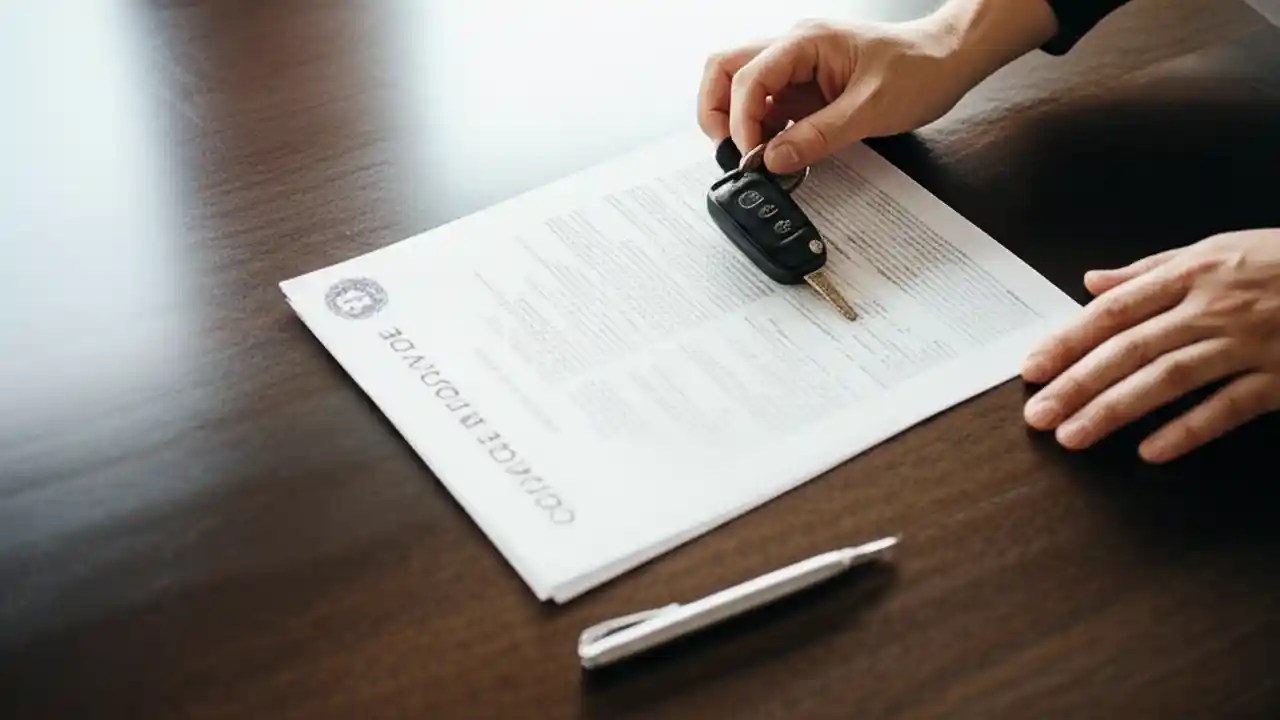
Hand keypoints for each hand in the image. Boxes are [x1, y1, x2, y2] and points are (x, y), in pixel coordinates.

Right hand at [696, 0, 1058, 173]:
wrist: (948, 60)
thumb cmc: (920, 70)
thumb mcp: (871, 109)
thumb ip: (818, 136)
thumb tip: (774, 158)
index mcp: (806, 41)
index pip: (748, 77)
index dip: (741, 121)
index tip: (753, 157)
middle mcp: (793, 47)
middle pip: (725, 69)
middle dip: (716, 111)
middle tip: (731, 151)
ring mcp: (796, 66)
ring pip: (740, 86)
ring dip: (737, 122)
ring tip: (755, 156)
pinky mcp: (804, 87)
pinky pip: (767, 105)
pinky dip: (762, 130)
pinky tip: (777, 151)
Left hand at [1022, 229, 1279, 462]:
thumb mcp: (1217, 250)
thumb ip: (1150, 270)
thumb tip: (1091, 282)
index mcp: (1192, 273)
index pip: (1113, 311)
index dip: (1067, 341)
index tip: (1031, 369)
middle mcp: (1213, 307)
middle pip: (1130, 349)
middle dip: (1077, 384)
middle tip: (1037, 416)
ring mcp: (1249, 343)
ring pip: (1168, 379)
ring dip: (1115, 410)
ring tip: (1073, 437)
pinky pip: (1229, 407)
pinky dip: (1188, 429)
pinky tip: (1150, 452)